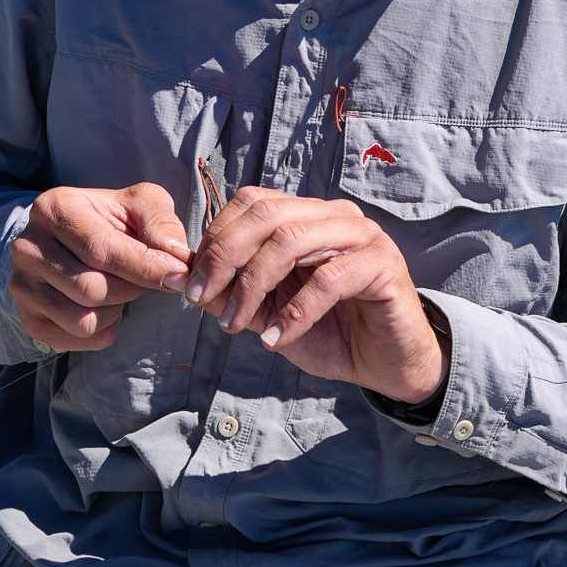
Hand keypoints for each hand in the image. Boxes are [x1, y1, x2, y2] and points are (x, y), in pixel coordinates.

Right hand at [9, 184, 191, 352]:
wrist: (71, 240)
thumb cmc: (111, 220)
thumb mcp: (139, 204)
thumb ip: (160, 223)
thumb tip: (176, 257)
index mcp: (54, 208)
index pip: (99, 248)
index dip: (144, 266)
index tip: (178, 276)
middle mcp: (27, 247)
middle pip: (91, 288)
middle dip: (130, 288)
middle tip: (140, 277)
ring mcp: (22, 286)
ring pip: (82, 320)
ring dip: (116, 310)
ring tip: (120, 288)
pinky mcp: (29, 319)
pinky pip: (77, 339)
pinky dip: (104, 329)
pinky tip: (105, 305)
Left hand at [176, 188, 448, 402]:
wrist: (387, 364)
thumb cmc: (328, 332)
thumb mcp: (268, 312)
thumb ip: (230, 292)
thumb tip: (179, 276)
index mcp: (306, 215)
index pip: (251, 203)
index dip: (215, 238)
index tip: (192, 283)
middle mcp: (333, 215)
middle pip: (267, 214)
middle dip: (225, 256)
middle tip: (202, 300)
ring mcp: (361, 235)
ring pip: (292, 240)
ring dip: (253, 285)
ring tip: (236, 326)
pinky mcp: (383, 264)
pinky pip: (329, 279)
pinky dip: (294, 312)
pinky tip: (277, 339)